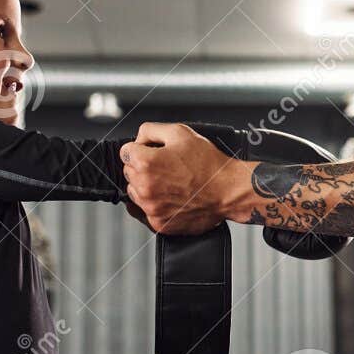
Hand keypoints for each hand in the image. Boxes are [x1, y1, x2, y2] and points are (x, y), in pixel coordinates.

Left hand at [121, 122, 243, 234]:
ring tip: (171, 184)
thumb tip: (138, 138)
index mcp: (146, 163)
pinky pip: (146, 212)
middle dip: (143, 168)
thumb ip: (151, 130)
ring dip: (147, 187)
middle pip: (128, 172)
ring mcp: (151, 208)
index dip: (142, 149)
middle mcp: (144, 187)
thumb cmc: (209, 164)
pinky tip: (173, 198)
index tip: (154, 153)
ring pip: (135, 193)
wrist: (228, 191)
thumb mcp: (181, 132)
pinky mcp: (159, 223)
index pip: (126, 152)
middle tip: (167, 168)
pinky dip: (156, 205)